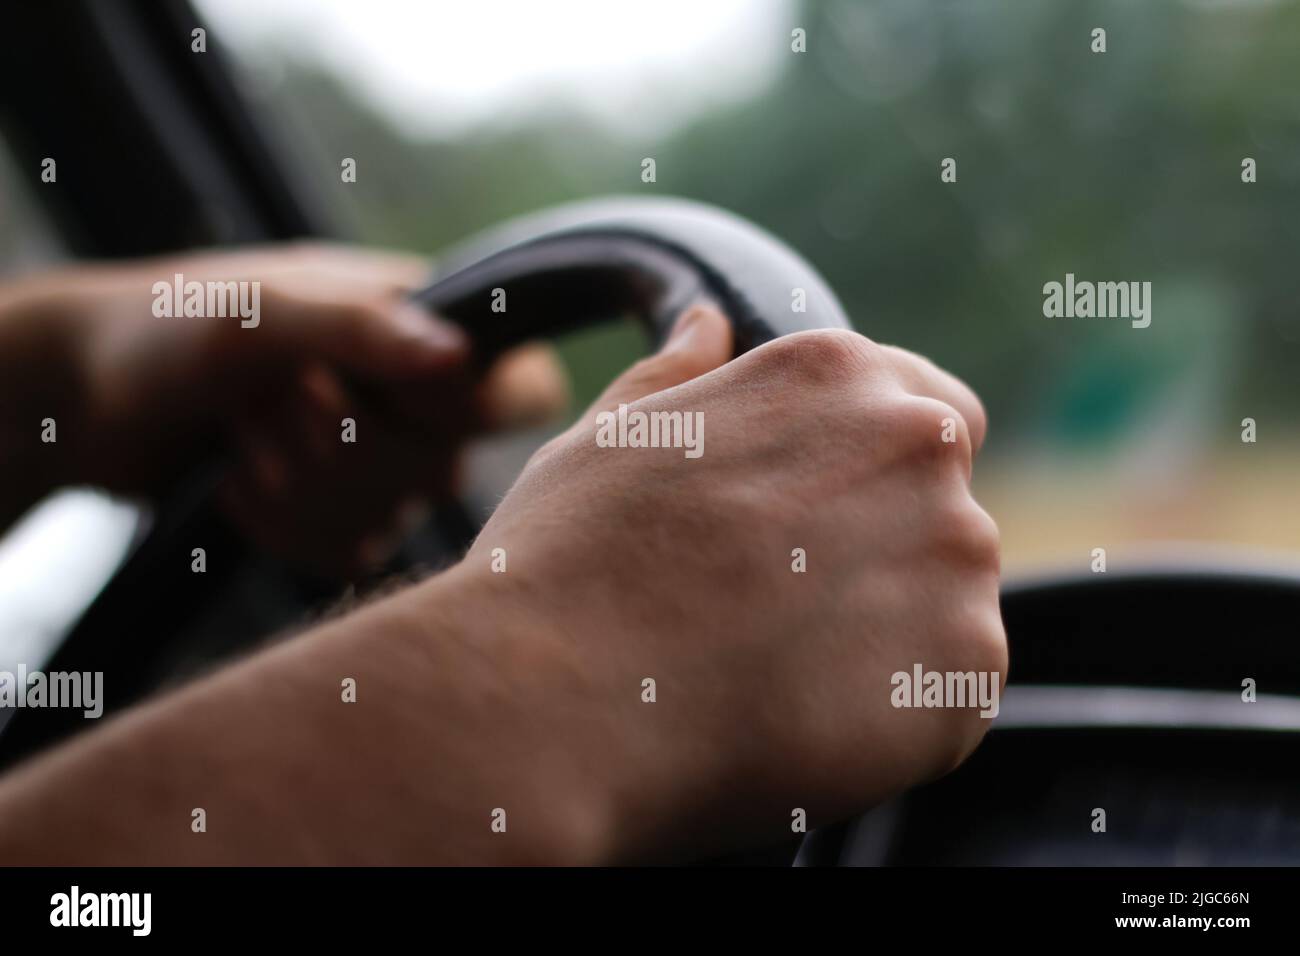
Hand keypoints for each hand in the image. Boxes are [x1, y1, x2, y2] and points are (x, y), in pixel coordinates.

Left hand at [3, 244, 566, 577]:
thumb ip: (362, 329)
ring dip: (302, 489)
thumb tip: (461, 357)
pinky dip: (286, 529)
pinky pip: (351, 554)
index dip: (467, 414)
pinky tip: (240, 486)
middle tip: (276, 405)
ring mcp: (376, 457)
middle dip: (341, 449)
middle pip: (447, 469)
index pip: (523, 387)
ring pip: (394, 520)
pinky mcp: (337, 511)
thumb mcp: (262, 312)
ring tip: (245, 442)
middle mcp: (413, 393)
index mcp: (423, 322)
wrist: (82, 396)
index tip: (389, 402)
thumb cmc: (169, 325)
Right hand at [444, 303, 1004, 859]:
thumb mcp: (609, 438)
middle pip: (938, 505)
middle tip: (778, 606)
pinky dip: (892, 710)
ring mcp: (954, 558)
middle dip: (880, 550)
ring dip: (888, 630)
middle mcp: (917, 444)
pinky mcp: (963, 673)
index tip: (815, 526)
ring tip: (777, 667)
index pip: (926, 409)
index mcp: (835, 373)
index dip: (871, 473)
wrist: (556, 701)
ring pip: (948, 599)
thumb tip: (706, 324)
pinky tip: (802, 717)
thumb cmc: (567, 563)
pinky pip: (946, 691)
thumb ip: (679, 375)